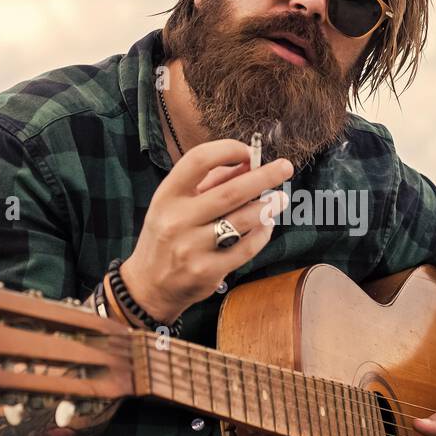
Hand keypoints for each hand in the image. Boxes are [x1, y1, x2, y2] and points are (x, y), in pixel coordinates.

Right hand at [120, 138, 292, 322]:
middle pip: (230, 192)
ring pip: (243, 220)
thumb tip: (248, 163)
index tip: (249, 151)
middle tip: (285, 167)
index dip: (228, 150)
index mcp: (167, 196)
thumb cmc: (167, 236)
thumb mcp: (176, 204)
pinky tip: (267, 225)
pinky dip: (262, 233)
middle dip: (264, 176)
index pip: (198, 160)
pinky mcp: (208, 271)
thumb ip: (209, 182)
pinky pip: (246, 247)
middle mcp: (177, 220)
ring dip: (268, 206)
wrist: (150, 285)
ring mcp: (192, 248)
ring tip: (280, 199)